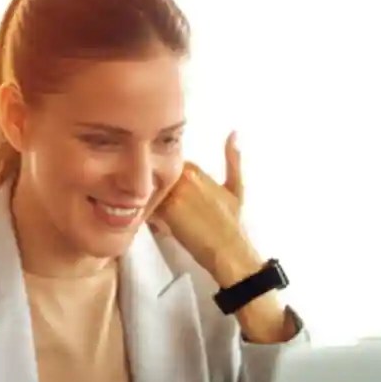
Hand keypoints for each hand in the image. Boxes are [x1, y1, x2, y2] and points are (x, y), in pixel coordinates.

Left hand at [153, 131, 262, 286]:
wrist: (228, 248)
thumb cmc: (231, 222)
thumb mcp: (235, 187)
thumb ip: (233, 159)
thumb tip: (234, 132)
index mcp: (194, 169)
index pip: (163, 170)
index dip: (161, 184)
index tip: (164, 198)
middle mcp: (181, 178)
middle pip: (151, 181)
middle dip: (149, 192)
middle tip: (154, 209)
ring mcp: (172, 194)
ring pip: (146, 194)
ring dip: (145, 203)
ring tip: (154, 218)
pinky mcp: (166, 212)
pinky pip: (147, 209)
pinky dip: (147, 216)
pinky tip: (156, 226)